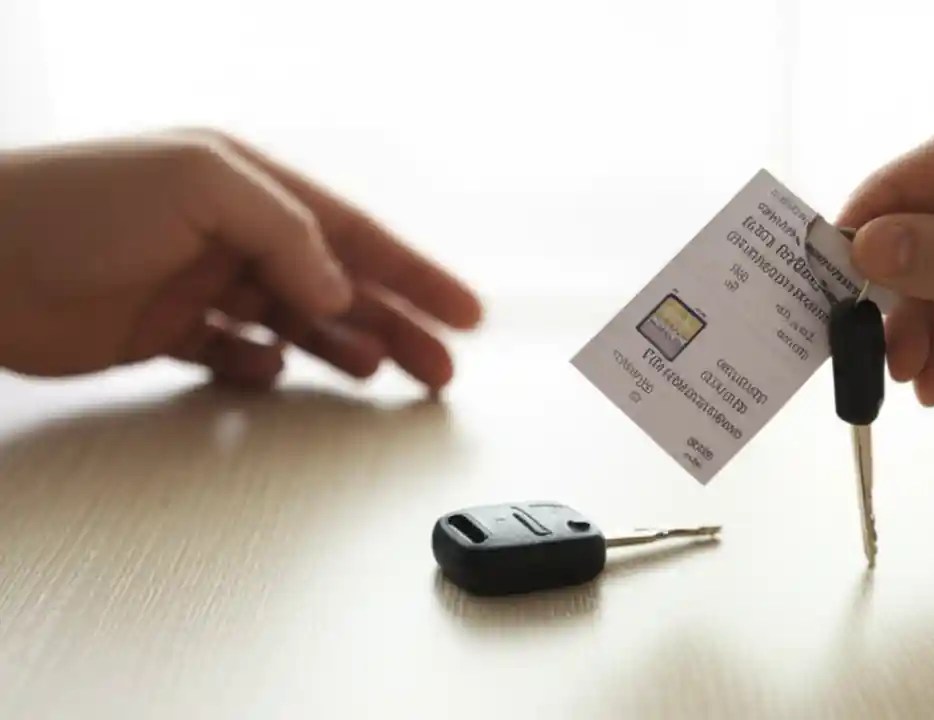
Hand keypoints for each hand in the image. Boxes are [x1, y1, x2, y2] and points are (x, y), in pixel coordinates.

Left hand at [0, 130, 481, 388]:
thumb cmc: (73, 203)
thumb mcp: (201, 181)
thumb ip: (286, 231)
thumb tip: (339, 290)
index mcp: (248, 187)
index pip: (354, 234)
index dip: (417, 275)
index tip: (465, 312)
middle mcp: (228, 233)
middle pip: (337, 287)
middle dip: (398, 324)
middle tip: (441, 366)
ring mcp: (195, 283)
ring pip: (294, 325)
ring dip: (340, 350)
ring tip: (379, 373)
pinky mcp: (159, 331)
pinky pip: (231, 354)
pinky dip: (259, 368)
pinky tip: (273, 374)